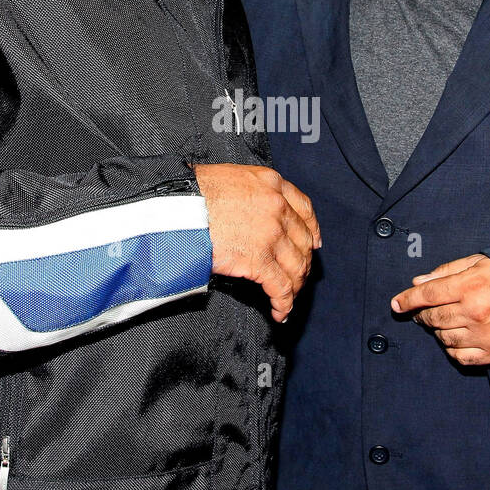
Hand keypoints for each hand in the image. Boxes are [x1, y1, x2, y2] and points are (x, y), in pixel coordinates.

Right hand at [193, 164, 320, 321]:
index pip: (304, 208)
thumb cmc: (193, 192)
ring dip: (295, 285)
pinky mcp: (258, 260)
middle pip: (303, 240)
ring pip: (296, 266)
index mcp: (270, 183)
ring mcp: (270, 234)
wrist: (176, 207)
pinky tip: (280, 312)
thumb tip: (250, 210)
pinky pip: (281, 287)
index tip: (314, 242)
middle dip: (302, 262)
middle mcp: (277, 207)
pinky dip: (284, 303)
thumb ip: (250, 191)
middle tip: (297, 274)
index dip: (311, 229)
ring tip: (288, 296)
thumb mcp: (230, 177)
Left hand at [391, 254, 489, 365]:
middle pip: (433, 318)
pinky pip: (461, 357)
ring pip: (444, 338)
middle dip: (422, 314)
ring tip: (442, 322)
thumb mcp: (483, 262)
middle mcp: (475, 312)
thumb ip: (449, 271)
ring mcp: (485, 335)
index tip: (396, 303)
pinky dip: (452, 349)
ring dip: (437, 330)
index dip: (408, 299)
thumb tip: (419, 282)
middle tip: (422, 311)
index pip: (428, 294)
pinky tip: (456, 338)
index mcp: (472, 286)